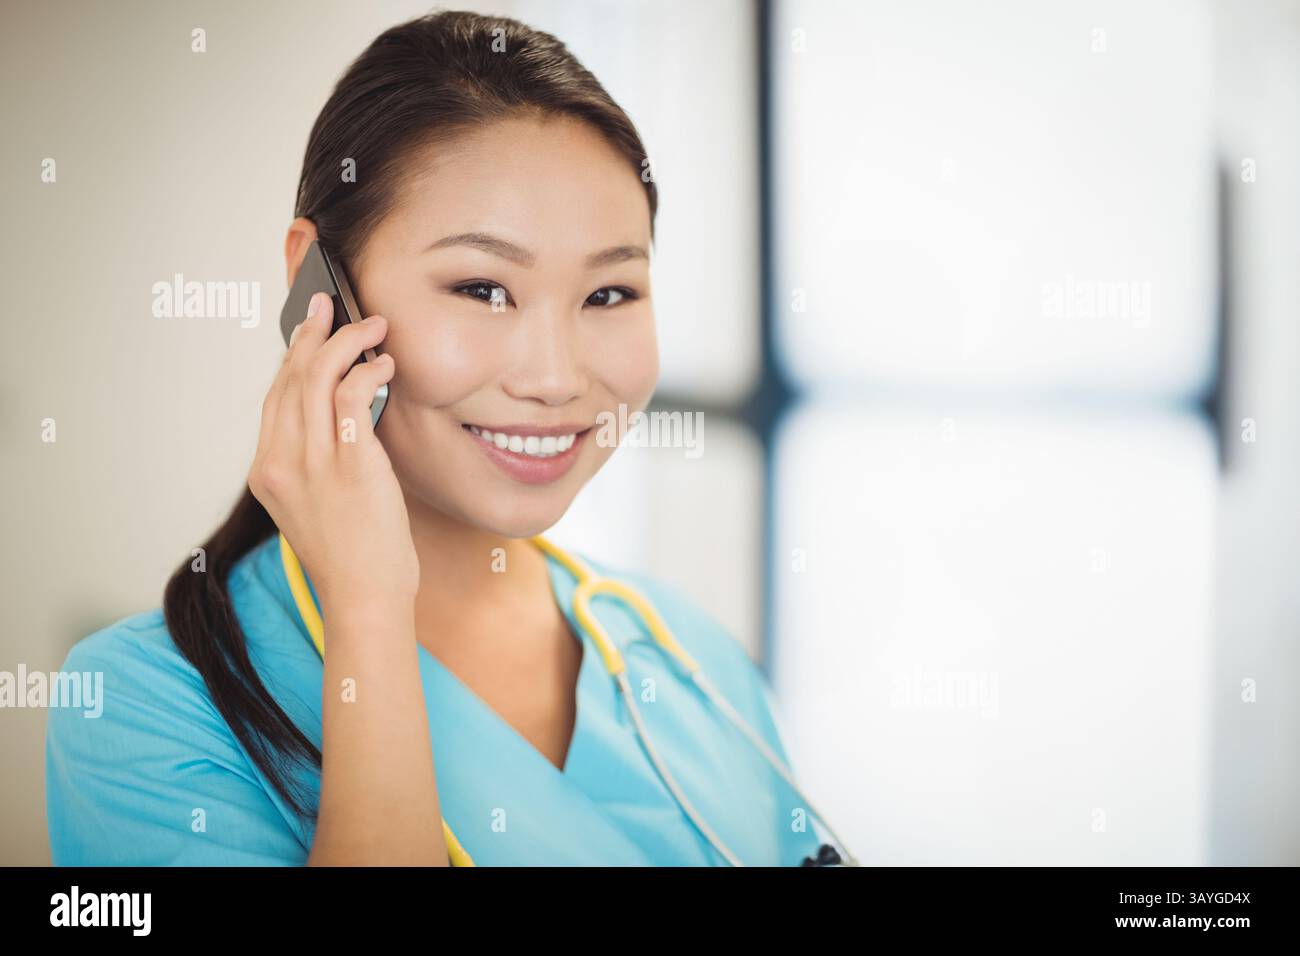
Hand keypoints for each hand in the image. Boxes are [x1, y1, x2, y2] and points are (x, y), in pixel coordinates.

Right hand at [248, 292, 417, 613]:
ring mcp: (313, 462)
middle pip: (290, 378)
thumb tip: (344, 411)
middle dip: (311, 334)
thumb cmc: (352, 555)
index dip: (292, 357)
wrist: (364, 597)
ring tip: (371, 326)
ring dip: (345, 341)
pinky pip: (350, 396)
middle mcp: (282, 462)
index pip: (274, 398)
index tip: (309, 331)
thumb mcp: (317, 504)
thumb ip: (318, 459)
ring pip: (317, 376)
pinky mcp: (350, 463)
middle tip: (331, 307)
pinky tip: (385, 365)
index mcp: (268, 472)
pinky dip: (367, 371)